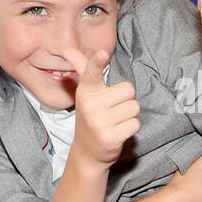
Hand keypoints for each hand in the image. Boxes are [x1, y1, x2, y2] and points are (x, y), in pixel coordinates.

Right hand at [62, 47, 140, 168]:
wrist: (87, 152)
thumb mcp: (85, 93)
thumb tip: (66, 48)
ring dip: (129, 115)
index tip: (102, 53)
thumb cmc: (91, 116)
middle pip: (129, 90)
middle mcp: (90, 105)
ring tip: (115, 122)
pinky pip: (135, 124)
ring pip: (134, 107)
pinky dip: (130, 128)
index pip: (92, 73)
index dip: (97, 62)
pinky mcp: (110, 137)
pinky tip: (118, 132)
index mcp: (86, 91)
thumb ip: (81, 69)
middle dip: (125, 100)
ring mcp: (99, 122)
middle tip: (112, 111)